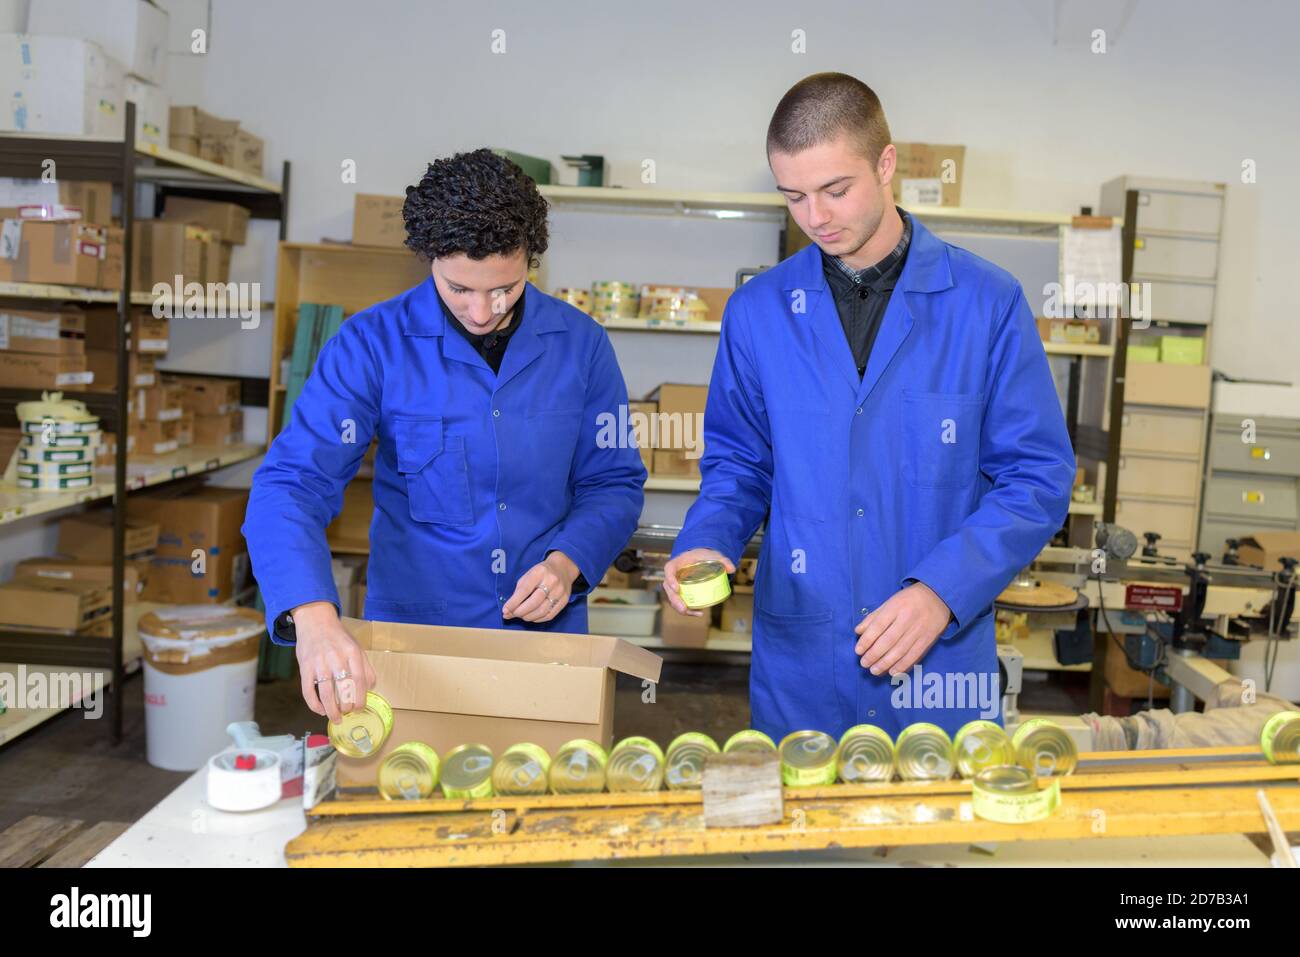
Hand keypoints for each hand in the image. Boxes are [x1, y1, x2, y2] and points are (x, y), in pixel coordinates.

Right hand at [292, 600, 376, 722]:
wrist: (315, 621)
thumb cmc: (338, 637)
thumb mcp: (356, 647)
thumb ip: (365, 666)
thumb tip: (371, 687)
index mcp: (352, 653)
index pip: (360, 681)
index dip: (361, 698)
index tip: (360, 708)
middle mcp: (336, 658)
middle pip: (344, 689)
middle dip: (347, 706)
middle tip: (347, 712)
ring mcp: (319, 663)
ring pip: (326, 693)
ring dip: (332, 710)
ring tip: (336, 719)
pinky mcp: (304, 668)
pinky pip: (308, 691)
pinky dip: (314, 704)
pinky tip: (320, 710)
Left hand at [503, 552, 579, 622]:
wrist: (562, 568)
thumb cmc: (541, 573)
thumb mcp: (528, 576)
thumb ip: (518, 591)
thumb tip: (508, 610)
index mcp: (539, 572)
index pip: (525, 590)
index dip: (513, 602)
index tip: (505, 610)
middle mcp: (552, 581)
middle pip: (534, 602)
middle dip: (520, 612)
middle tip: (512, 615)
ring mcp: (560, 591)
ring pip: (542, 611)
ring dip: (528, 617)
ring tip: (521, 616)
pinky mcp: (564, 600)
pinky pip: (550, 615)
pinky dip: (538, 619)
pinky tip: (532, 617)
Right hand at [663, 548, 733, 616]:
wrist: (699, 559)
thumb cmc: (703, 556)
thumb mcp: (712, 555)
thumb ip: (722, 560)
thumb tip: (732, 569)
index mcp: (678, 563)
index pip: (669, 570)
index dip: (670, 579)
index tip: (677, 588)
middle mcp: (674, 575)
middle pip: (669, 588)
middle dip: (675, 600)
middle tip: (683, 608)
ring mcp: (676, 585)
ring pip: (673, 598)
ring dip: (681, 608)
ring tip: (694, 613)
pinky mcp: (681, 593)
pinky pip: (681, 603)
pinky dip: (688, 610)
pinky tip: (699, 613)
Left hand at [854, 581, 952, 676]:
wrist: (938, 597)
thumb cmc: (908, 600)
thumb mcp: (889, 602)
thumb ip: (873, 617)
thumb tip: (858, 631)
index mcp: (895, 607)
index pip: (878, 625)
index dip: (867, 640)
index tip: (858, 651)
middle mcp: (907, 619)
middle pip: (888, 640)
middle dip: (874, 654)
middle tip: (864, 663)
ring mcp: (919, 630)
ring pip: (900, 650)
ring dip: (886, 663)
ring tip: (874, 670)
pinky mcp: (928, 639)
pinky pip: (914, 655)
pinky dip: (903, 665)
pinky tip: (892, 672)